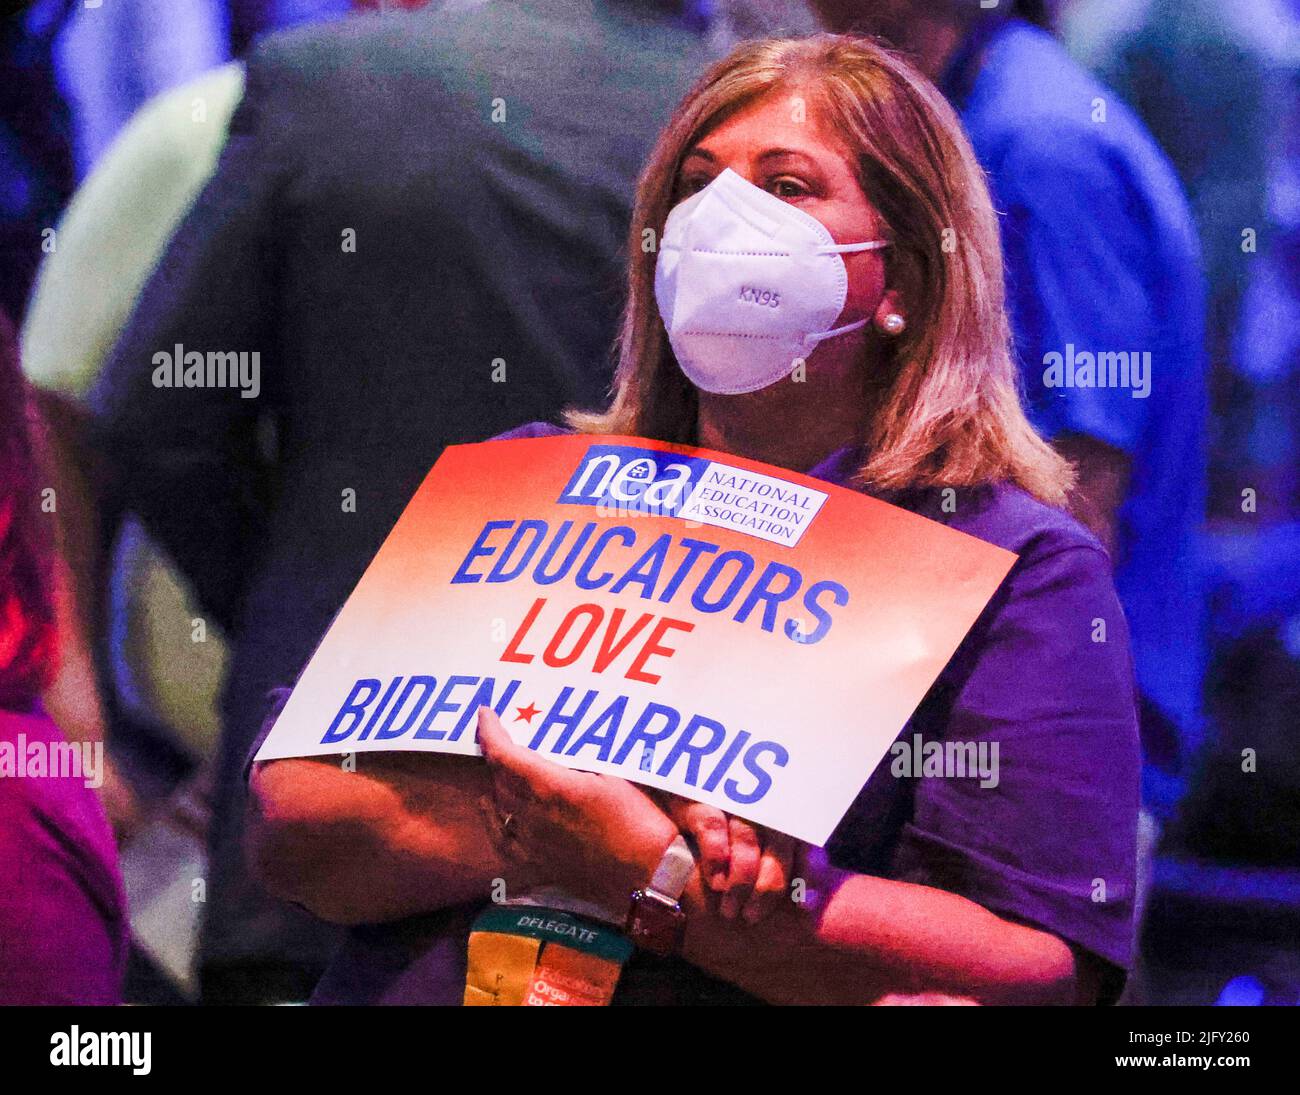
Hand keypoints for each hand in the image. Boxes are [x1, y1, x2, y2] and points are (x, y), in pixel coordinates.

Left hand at [475, 706, 676, 910]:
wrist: (651, 873)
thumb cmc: (640, 821)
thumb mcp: (616, 775)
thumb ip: (583, 756)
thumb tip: (567, 736)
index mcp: (552, 788)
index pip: (506, 755)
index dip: (491, 732)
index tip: (485, 713)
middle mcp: (535, 816)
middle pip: (499, 778)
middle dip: (496, 752)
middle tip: (503, 732)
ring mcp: (534, 843)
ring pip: (500, 804)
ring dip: (498, 779)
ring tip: (504, 762)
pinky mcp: (541, 863)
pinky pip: (504, 838)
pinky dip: (493, 818)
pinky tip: (491, 807)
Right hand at [655, 794, 794, 923]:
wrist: (674, 789)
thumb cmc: (719, 829)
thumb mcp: (751, 844)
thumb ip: (780, 864)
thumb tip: (807, 903)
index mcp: (780, 814)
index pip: (804, 842)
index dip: (808, 874)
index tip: (803, 906)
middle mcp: (760, 804)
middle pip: (780, 844)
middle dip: (770, 886)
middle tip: (752, 916)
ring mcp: (730, 798)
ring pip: (747, 839)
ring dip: (741, 881)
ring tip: (730, 911)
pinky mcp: (698, 795)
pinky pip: (712, 826)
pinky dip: (716, 857)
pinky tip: (716, 883)